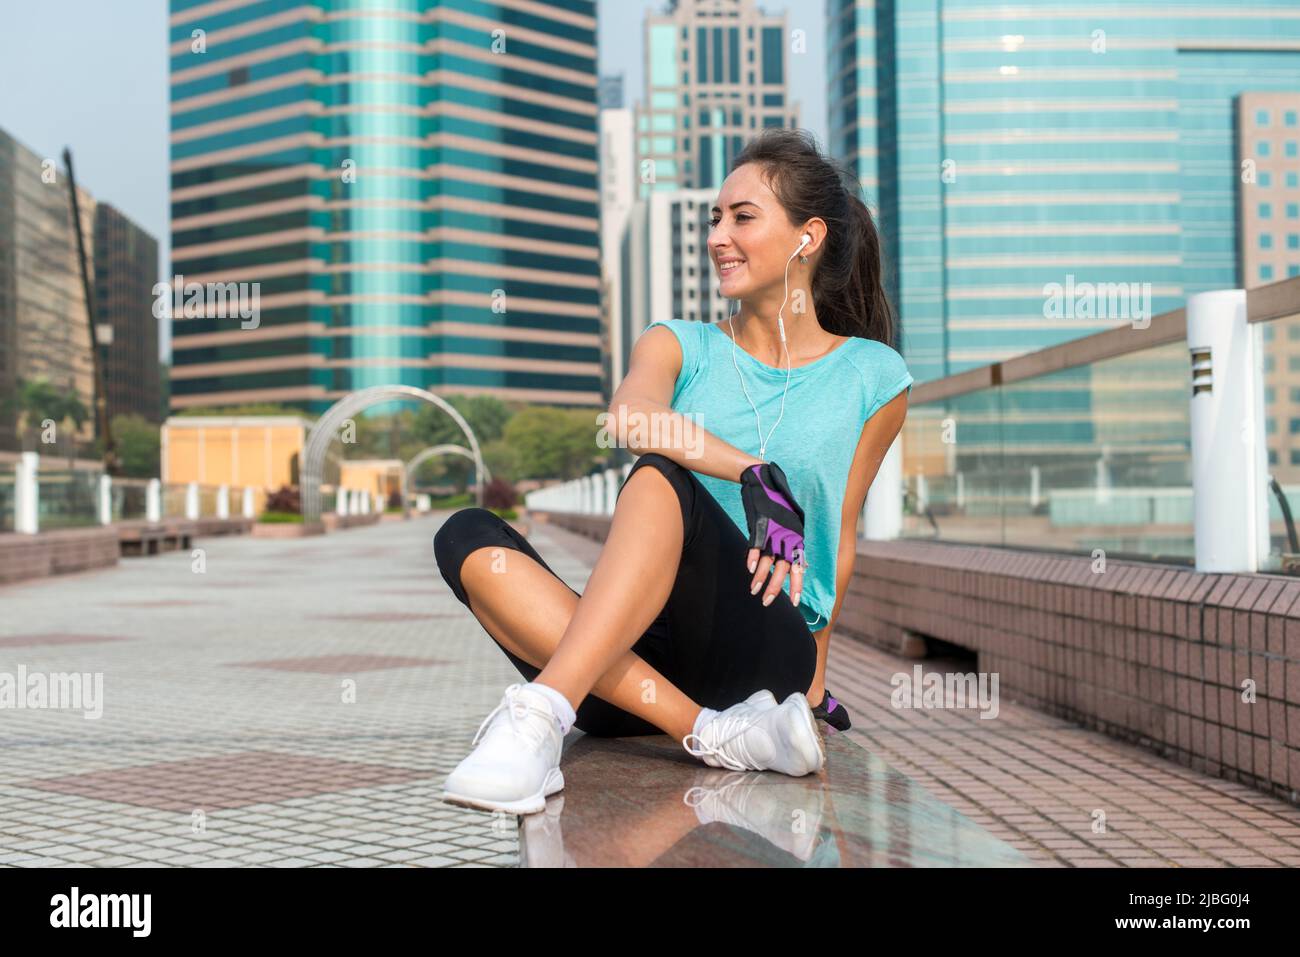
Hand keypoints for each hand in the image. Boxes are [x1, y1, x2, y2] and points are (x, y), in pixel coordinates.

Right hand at [739, 461, 806, 607]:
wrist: (765, 481)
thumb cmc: (777, 505)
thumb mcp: (789, 524)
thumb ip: (791, 543)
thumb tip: (799, 562)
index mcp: (796, 539)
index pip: (798, 567)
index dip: (796, 585)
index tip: (794, 602)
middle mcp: (787, 538)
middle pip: (783, 569)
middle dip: (776, 588)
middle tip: (767, 602)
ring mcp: (774, 532)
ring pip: (768, 562)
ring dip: (760, 578)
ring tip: (754, 591)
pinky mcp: (760, 526)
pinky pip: (757, 546)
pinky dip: (753, 559)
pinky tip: (750, 570)